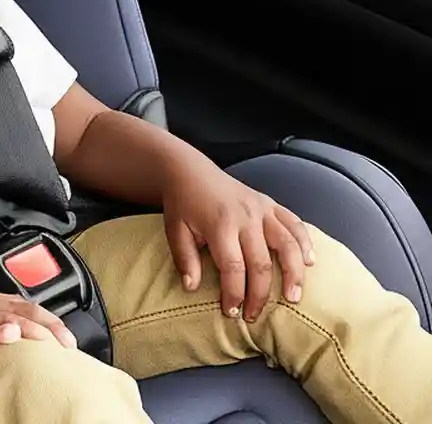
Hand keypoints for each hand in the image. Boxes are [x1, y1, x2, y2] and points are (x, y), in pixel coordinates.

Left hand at [162, 169, 314, 321]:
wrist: (190, 171)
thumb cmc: (182, 204)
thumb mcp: (175, 230)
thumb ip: (185, 259)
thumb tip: (192, 288)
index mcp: (220, 225)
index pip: (233, 267)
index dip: (234, 293)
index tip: (232, 312)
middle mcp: (246, 217)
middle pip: (261, 263)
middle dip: (260, 294)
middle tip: (254, 315)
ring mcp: (262, 209)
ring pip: (288, 244)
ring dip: (294, 274)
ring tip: (293, 298)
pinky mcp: (271, 203)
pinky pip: (295, 224)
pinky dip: (306, 243)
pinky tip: (311, 262)